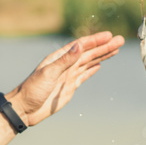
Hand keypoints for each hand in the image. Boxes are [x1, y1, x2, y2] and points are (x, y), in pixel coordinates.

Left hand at [7, 31, 124, 126]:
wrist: (25, 109)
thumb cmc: (32, 90)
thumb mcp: (48, 74)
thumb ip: (65, 61)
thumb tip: (79, 46)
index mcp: (59, 58)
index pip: (81, 46)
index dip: (95, 40)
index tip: (109, 35)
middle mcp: (65, 65)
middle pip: (88, 53)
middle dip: (104, 47)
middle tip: (120, 40)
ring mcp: (68, 76)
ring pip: (89, 62)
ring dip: (102, 55)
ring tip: (116, 49)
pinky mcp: (69, 87)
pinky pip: (84, 75)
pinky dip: (92, 69)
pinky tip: (99, 64)